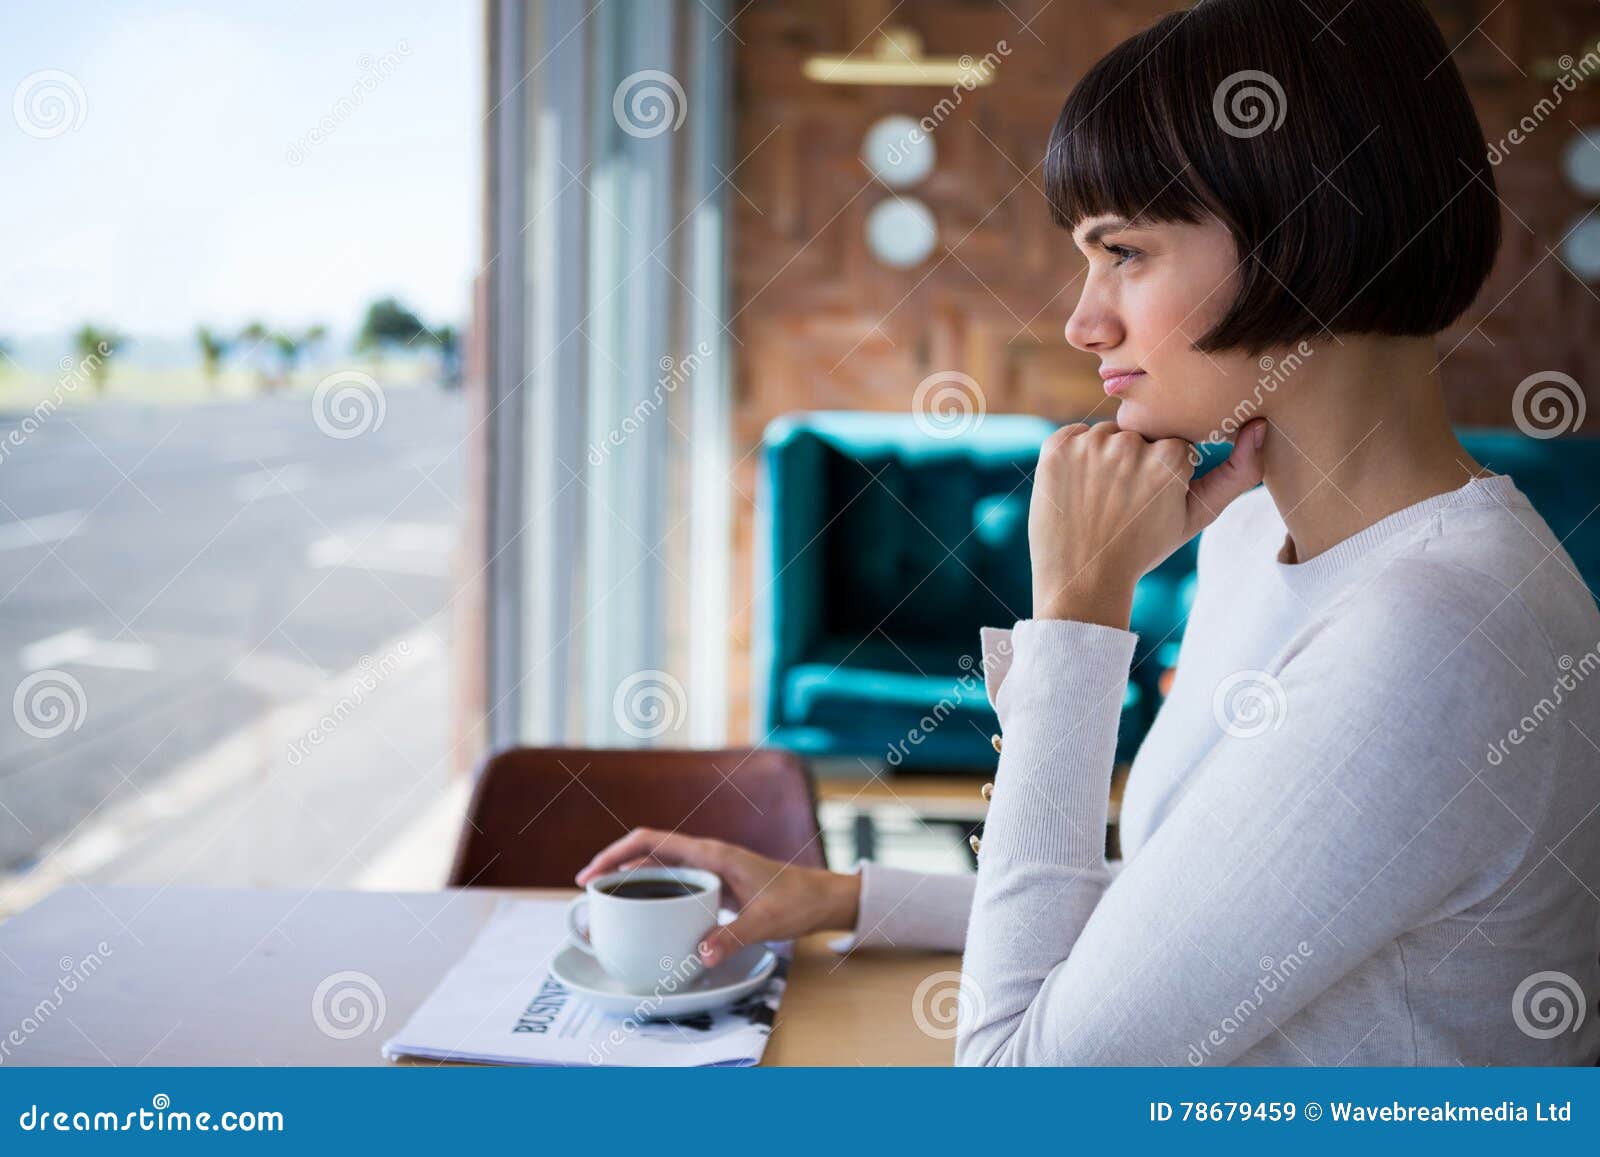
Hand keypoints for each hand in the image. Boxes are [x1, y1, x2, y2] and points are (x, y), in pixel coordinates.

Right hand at [574, 828, 860, 965]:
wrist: (822, 897)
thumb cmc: (797, 901)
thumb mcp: (766, 921)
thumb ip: (733, 936)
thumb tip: (699, 955)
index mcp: (712, 854)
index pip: (651, 841)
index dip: (615, 853)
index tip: (590, 873)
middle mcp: (705, 855)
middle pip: (647, 852)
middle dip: (613, 867)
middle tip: (587, 893)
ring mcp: (708, 868)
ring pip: (658, 867)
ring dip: (629, 880)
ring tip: (605, 904)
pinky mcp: (713, 883)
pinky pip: (673, 882)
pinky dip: (651, 892)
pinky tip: (642, 913)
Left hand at [1028, 418, 1266, 626]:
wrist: (1084, 580)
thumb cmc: (1144, 549)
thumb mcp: (1197, 516)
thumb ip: (1238, 472)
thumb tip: (1260, 425)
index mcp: (1170, 457)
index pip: (1172, 445)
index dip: (1162, 475)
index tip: (1151, 503)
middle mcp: (1130, 444)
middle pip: (1139, 436)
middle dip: (1134, 463)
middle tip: (1122, 505)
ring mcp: (1090, 445)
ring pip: (1106, 435)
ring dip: (1103, 458)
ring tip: (1099, 501)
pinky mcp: (1056, 448)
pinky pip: (1073, 436)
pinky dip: (1074, 458)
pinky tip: (1077, 490)